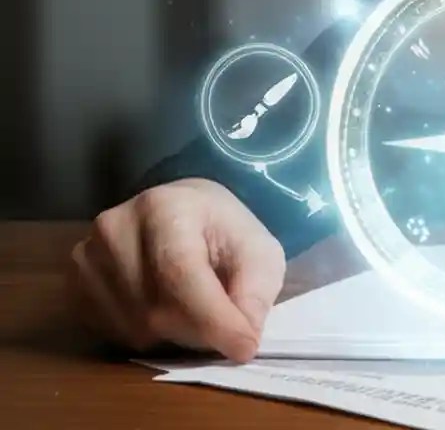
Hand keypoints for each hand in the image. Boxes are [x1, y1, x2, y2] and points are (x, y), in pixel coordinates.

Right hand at [66, 178, 285, 362]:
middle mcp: (113, 230)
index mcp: (163, 208)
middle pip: (157, 309)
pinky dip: (149, 337)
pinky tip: (166, 311)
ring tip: (196, 309)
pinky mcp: (74, 288)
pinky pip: (114, 336)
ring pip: (136, 329)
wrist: (177, 214)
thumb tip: (244, 336)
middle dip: (200, 331)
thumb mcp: (258, 250)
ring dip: (176, 336)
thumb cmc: (221, 232)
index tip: (244, 349)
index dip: (214, 319)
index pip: (180, 274)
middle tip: (227, 324)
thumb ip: (255, 289)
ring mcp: (85, 260)